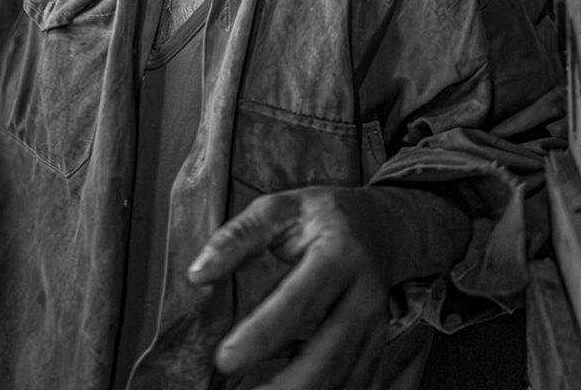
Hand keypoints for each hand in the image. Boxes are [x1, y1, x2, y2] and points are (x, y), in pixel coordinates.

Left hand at [185, 187, 434, 389]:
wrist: (383, 226)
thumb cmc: (321, 216)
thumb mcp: (279, 209)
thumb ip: (236, 237)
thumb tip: (197, 274)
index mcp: (338, 255)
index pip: (298, 302)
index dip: (261, 334)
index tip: (225, 359)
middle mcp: (364, 296)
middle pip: (329, 354)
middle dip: (286, 384)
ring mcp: (376, 326)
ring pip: (345, 377)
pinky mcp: (378, 345)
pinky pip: (359, 382)